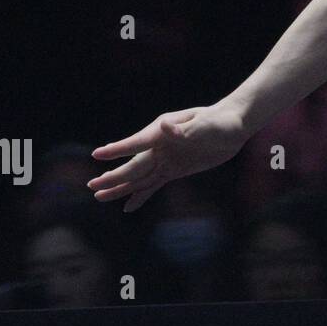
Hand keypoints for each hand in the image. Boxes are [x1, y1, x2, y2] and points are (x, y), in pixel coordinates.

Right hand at [87, 99, 251, 211]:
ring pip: (139, 177)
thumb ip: (183, 130)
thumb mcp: (203, 124)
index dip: (118, 150)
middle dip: (113, 177)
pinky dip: (141, 195)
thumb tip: (165, 126)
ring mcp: (166, 159)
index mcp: (162, 131)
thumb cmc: (219, 120)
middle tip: (92, 187)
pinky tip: (128, 206)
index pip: (136, 143)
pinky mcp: (174, 170)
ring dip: (121, 187)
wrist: (234, 126)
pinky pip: (153, 184)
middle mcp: (159, 146)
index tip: (97, 154)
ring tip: (99, 197)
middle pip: (133, 165)